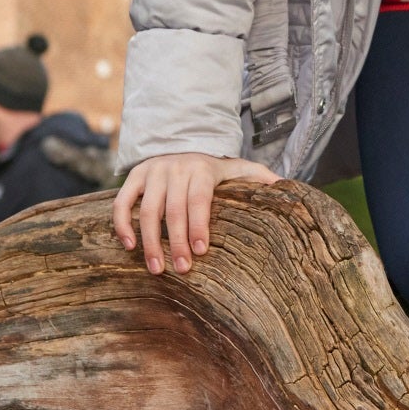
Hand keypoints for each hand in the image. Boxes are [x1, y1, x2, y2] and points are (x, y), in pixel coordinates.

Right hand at [112, 152, 280, 274]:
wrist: (179, 140)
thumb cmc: (211, 166)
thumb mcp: (236, 166)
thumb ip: (259, 176)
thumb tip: (286, 187)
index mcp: (201, 169)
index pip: (198, 200)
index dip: (198, 226)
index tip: (200, 251)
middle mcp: (175, 169)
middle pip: (173, 210)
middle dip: (177, 242)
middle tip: (181, 270)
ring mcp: (152, 173)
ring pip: (147, 211)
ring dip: (150, 242)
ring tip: (157, 268)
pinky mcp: (134, 177)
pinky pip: (122, 203)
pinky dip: (123, 224)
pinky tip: (130, 246)